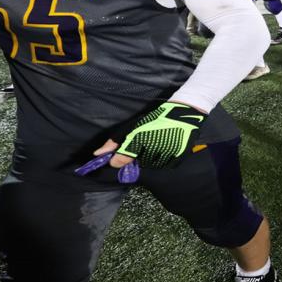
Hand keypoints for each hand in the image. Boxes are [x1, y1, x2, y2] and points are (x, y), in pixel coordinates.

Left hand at [76, 102, 207, 179]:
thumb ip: (114, 142)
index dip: (118, 158)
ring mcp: (164, 157)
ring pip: (150, 165)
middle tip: (146, 141)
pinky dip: (162, 159)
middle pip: (137, 163)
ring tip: (157, 142)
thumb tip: (97, 154)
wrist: (184, 115)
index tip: (117, 156)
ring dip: (150, 157)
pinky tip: (165, 147)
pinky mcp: (176, 161)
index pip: (120, 160)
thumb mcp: (133, 127)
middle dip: (138, 154)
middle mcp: (150, 151)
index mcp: (138, 141)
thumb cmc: (156, 118)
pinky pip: (163, 166)